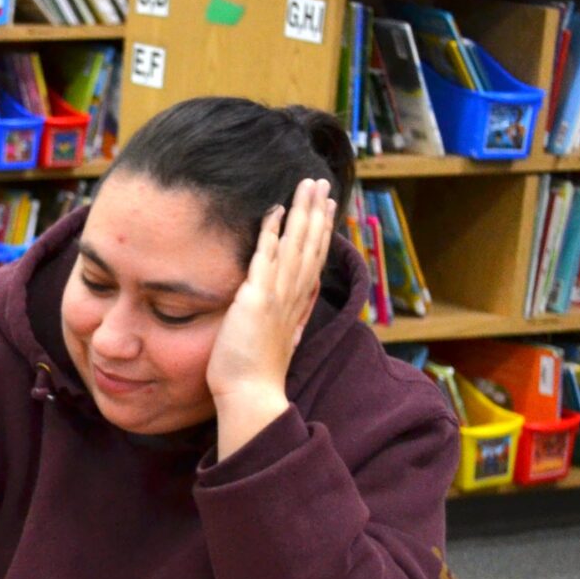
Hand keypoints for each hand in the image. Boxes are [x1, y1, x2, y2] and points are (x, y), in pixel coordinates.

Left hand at [206, 176, 335, 458]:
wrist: (250, 395)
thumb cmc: (256, 374)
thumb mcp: (278, 340)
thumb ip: (287, 319)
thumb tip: (295, 310)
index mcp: (298, 304)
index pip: (313, 260)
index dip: (321, 231)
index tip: (328, 207)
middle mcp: (293, 297)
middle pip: (310, 245)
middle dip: (317, 212)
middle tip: (322, 183)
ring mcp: (277, 297)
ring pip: (295, 246)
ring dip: (302, 213)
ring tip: (308, 186)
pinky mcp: (256, 300)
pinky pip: (265, 259)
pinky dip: (271, 234)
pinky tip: (275, 211)